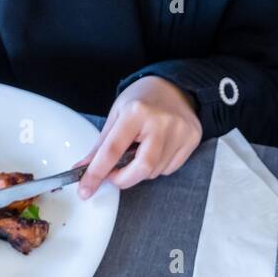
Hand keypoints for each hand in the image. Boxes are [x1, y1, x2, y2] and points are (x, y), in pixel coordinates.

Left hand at [77, 76, 201, 196]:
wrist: (174, 87)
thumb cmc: (143, 100)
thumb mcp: (117, 114)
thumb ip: (102, 144)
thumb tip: (85, 168)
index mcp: (136, 112)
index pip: (113, 150)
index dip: (97, 173)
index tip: (86, 189)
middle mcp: (161, 122)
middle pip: (142, 168)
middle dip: (124, 179)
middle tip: (114, 175)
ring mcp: (180, 132)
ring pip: (155, 171)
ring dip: (141, 170)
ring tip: (141, 150)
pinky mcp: (192, 139)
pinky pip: (170, 169)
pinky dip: (158, 167)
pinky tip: (157, 149)